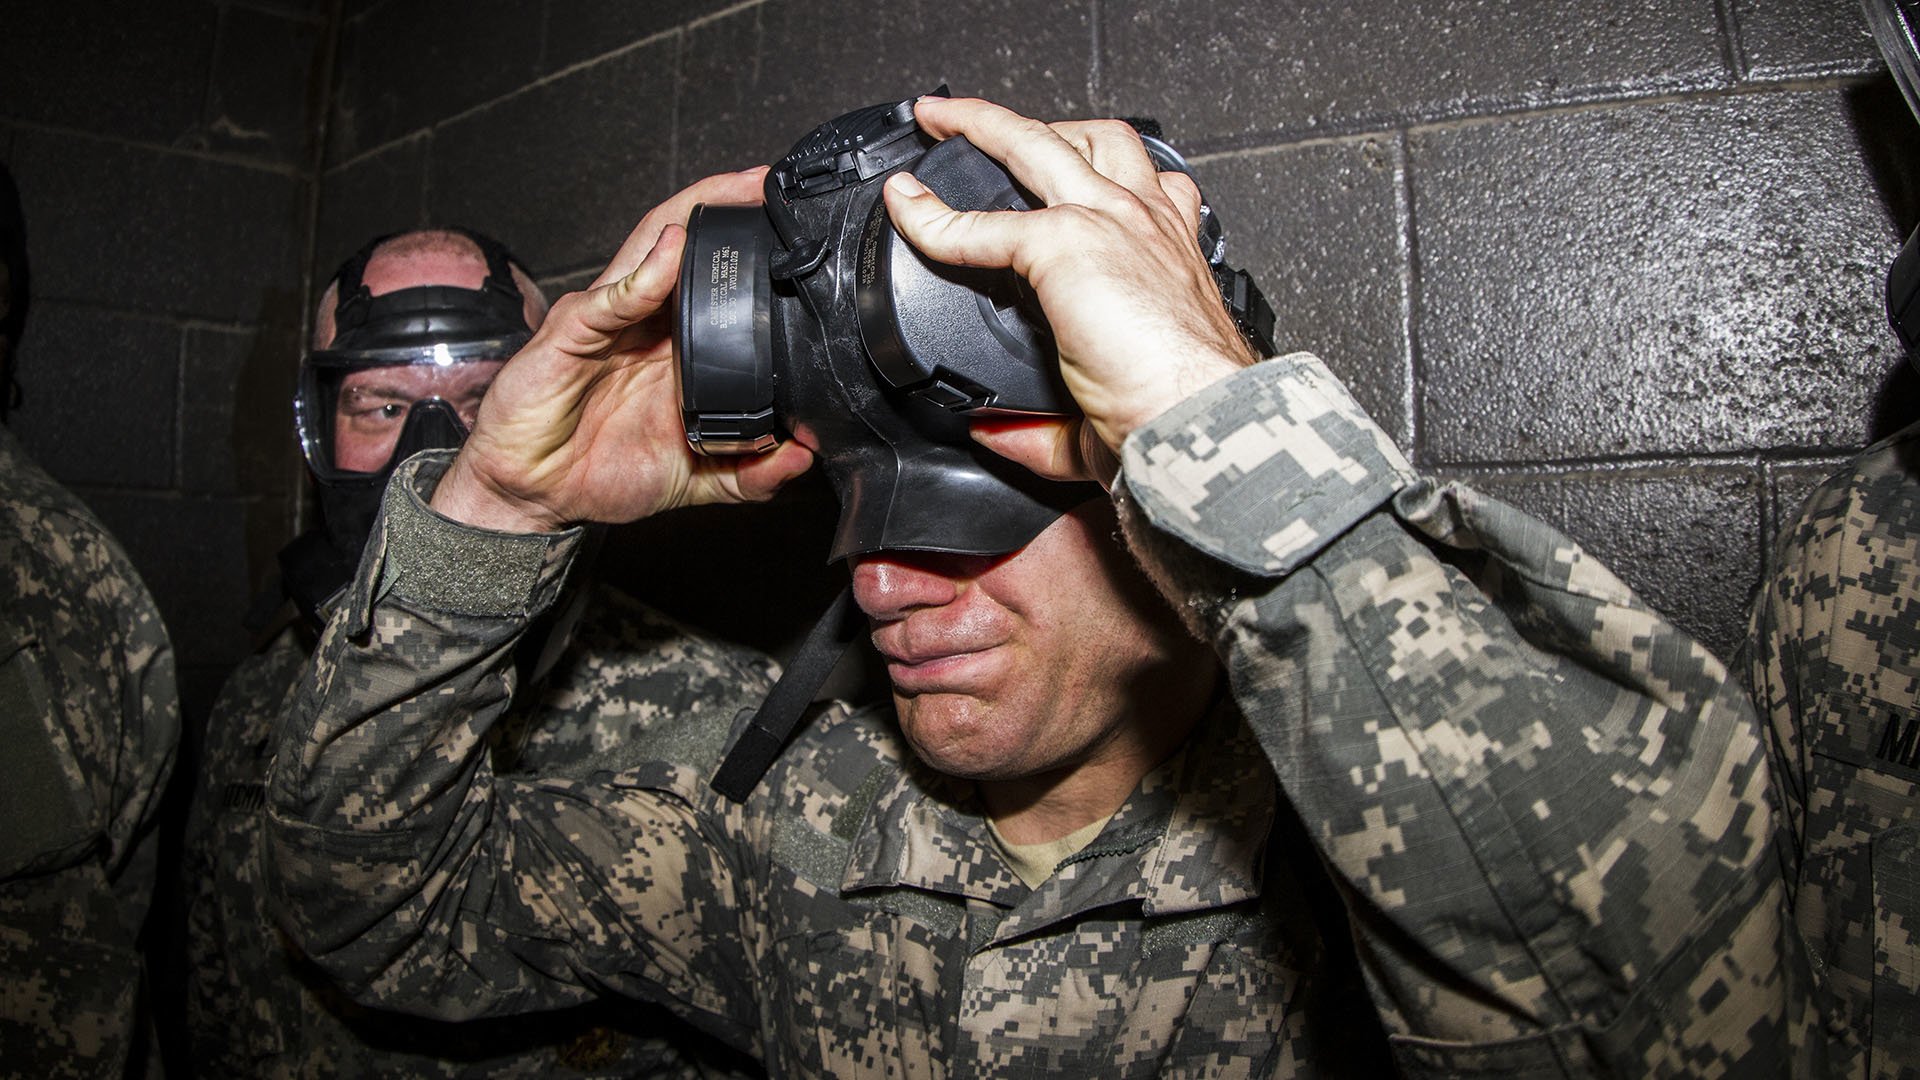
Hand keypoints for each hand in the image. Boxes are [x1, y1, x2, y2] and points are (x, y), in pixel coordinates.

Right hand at [431, 168, 813, 532]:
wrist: (538, 494)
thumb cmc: (604, 471)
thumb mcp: (697, 478)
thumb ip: (750, 472)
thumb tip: (803, 454)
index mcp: (677, 345)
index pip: (718, 281)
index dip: (754, 250)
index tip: (801, 230)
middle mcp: (644, 321)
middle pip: (686, 245)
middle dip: (727, 206)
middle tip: (770, 184)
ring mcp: (607, 319)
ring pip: (649, 250)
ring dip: (691, 216)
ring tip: (732, 191)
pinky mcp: (572, 333)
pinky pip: (611, 298)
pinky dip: (642, 274)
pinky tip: (669, 253)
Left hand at [882, 97, 1258, 475]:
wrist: (1200, 417)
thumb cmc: (1179, 412)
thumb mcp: (1111, 410)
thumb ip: (1049, 425)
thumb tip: (998, 436)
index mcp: (1168, 249)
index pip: (1132, 183)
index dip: (1088, 170)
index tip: (1057, 182)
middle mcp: (1144, 221)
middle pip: (1087, 136)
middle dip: (1026, 121)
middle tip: (975, 120)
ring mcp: (1107, 222)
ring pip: (1033, 143)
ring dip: (982, 125)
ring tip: (941, 123)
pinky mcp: (1065, 244)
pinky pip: (978, 224)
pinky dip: (934, 218)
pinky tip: (909, 213)